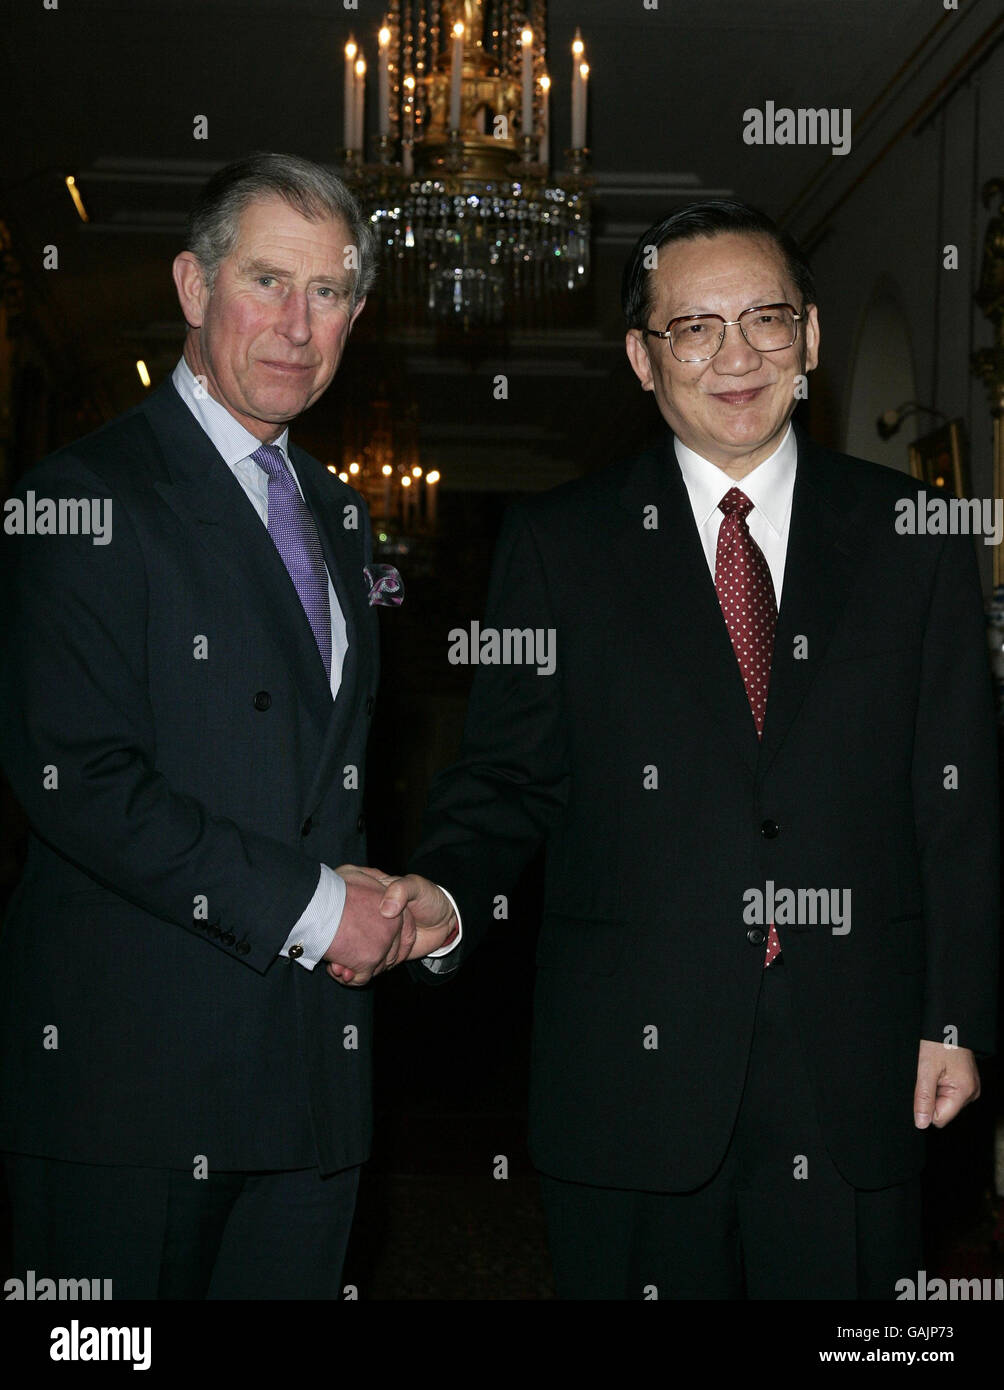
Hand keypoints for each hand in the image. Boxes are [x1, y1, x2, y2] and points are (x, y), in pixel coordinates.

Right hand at [325, 869, 457, 984]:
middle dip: (337, 949)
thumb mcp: (416, 887)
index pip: (349, 908)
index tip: (329, 931)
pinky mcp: (380, 952)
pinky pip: (366, 964)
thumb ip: (402, 890)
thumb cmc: (430, 898)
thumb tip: (386, 910)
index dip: (338, 921)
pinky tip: (347, 976)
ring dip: (343, 964)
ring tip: (338, 971)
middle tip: (332, 959)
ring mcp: (373, 936)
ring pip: (352, 952)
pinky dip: (356, 972)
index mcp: (372, 897)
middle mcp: (369, 918)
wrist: (444, 920)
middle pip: (345, 934)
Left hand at [913, 1039, 979, 1128]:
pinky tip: (940, 1070)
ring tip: (935, 1070)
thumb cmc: (939, 1042)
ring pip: (945, 1101)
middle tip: (930, 1075)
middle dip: (931, 1096)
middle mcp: (971, 1093)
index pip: (940, 1118)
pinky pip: (949, 1092)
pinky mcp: (966, 1082)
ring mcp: (970, 1088)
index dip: (926, 1106)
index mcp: (964, 1092)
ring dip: (935, 1089)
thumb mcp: (926, 1069)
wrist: (950, 1022)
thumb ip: (923, 1098)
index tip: (923, 1087)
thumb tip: (921, 1124)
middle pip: (943, 1110)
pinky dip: (940, 1084)